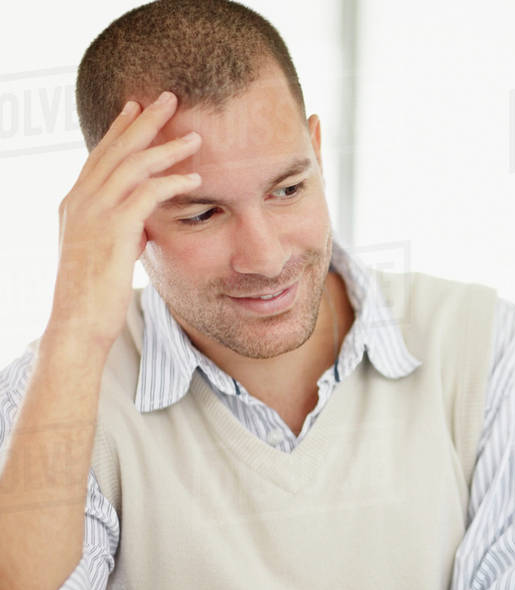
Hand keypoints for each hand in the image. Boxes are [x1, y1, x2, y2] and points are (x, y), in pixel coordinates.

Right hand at [50, 90, 202, 352]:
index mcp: (75, 204)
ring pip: (133, 166)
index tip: (137, 107)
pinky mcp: (113, 231)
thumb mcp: (107, 254)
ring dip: (166, 148)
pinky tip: (194, 180)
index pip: (100, 156)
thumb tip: (142, 226)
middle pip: (115, 149)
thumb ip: (122, 232)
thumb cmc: (96, 295)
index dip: (120, 130)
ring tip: (196, 137)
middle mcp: (80, 202)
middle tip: (168, 98)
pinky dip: (171, 183)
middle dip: (143, 122)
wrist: (78, 323)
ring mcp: (94, 215)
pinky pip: (146, 196)